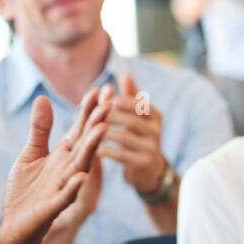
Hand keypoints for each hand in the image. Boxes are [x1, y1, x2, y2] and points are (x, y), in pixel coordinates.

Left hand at [0, 90, 108, 243]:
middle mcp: (68, 170)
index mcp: (63, 156)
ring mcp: (62, 189)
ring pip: (80, 167)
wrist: (15, 227)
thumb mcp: (31, 154)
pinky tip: (80, 176)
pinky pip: (65, 197)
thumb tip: (43, 98)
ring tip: (101, 130)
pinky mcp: (51, 208)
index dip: (88, 111)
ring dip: (91, 149)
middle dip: (96, 124)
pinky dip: (73, 187)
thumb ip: (40, 129)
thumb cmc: (25, 191)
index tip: (99, 89)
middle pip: (85, 144)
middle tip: (109, 103)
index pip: (80, 130)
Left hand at [98, 72, 166, 194]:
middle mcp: (156, 130)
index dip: (118, 101)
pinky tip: (92, 147)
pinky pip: (121, 154)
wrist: (149, 170)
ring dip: (102, 132)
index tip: (101, 101)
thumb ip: (131, 97)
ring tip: (86, 129)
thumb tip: (126, 74)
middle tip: (89, 115)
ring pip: (123, 136)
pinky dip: (105, 149)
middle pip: (129, 119)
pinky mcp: (143, 163)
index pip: (137, 103)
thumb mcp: (138, 117)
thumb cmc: (138, 136)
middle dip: (107, 116)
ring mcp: (151, 147)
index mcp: (155, 115)